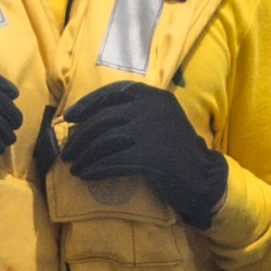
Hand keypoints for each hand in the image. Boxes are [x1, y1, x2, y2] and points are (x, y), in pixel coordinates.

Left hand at [61, 80, 227, 230]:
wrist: (203, 177)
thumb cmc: (173, 150)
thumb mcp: (158, 121)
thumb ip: (132, 113)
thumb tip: (86, 120)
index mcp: (155, 96)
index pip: (113, 93)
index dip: (87, 104)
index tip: (69, 118)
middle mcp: (154, 109)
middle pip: (105, 119)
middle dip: (81, 137)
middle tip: (67, 152)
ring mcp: (154, 132)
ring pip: (107, 141)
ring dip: (85, 155)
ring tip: (73, 167)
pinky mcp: (153, 157)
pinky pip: (115, 161)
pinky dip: (96, 169)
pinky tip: (86, 175)